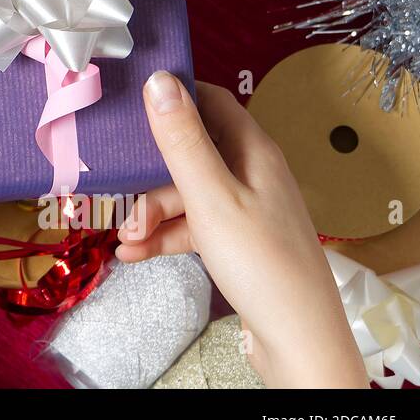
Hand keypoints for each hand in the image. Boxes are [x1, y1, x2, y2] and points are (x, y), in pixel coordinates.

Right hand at [122, 73, 367, 388]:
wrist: (297, 340)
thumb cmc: (260, 262)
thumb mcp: (210, 196)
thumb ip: (182, 139)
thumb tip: (160, 79)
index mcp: (252, 151)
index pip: (211, 101)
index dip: (173, 97)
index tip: (130, 104)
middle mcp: (252, 173)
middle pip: (190, 153)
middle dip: (150, 176)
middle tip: (121, 200)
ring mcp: (246, 209)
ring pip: (187, 194)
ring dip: (152, 213)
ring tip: (126, 240)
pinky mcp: (238, 241)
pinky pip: (193, 226)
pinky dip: (165, 236)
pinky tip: (136, 253)